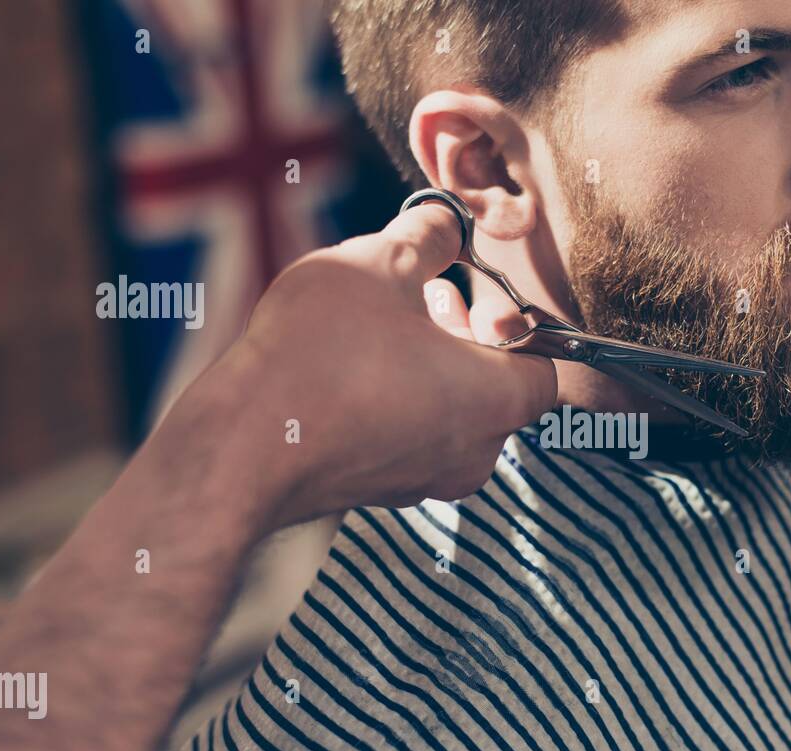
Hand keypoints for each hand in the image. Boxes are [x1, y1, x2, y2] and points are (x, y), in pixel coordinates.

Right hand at [181, 203, 557, 531]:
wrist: (242, 447)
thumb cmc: (320, 356)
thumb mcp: (380, 264)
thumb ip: (430, 235)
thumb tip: (447, 221)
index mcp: (498, 400)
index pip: (548, 363)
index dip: (518, 318)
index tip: (478, 288)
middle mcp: (475, 452)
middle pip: (499, 387)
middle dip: (470, 334)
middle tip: (430, 293)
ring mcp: (427, 479)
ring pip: (453, 412)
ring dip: (431, 363)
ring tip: (385, 319)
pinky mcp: (381, 489)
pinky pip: (410, 435)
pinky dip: (397, 397)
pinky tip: (350, 362)